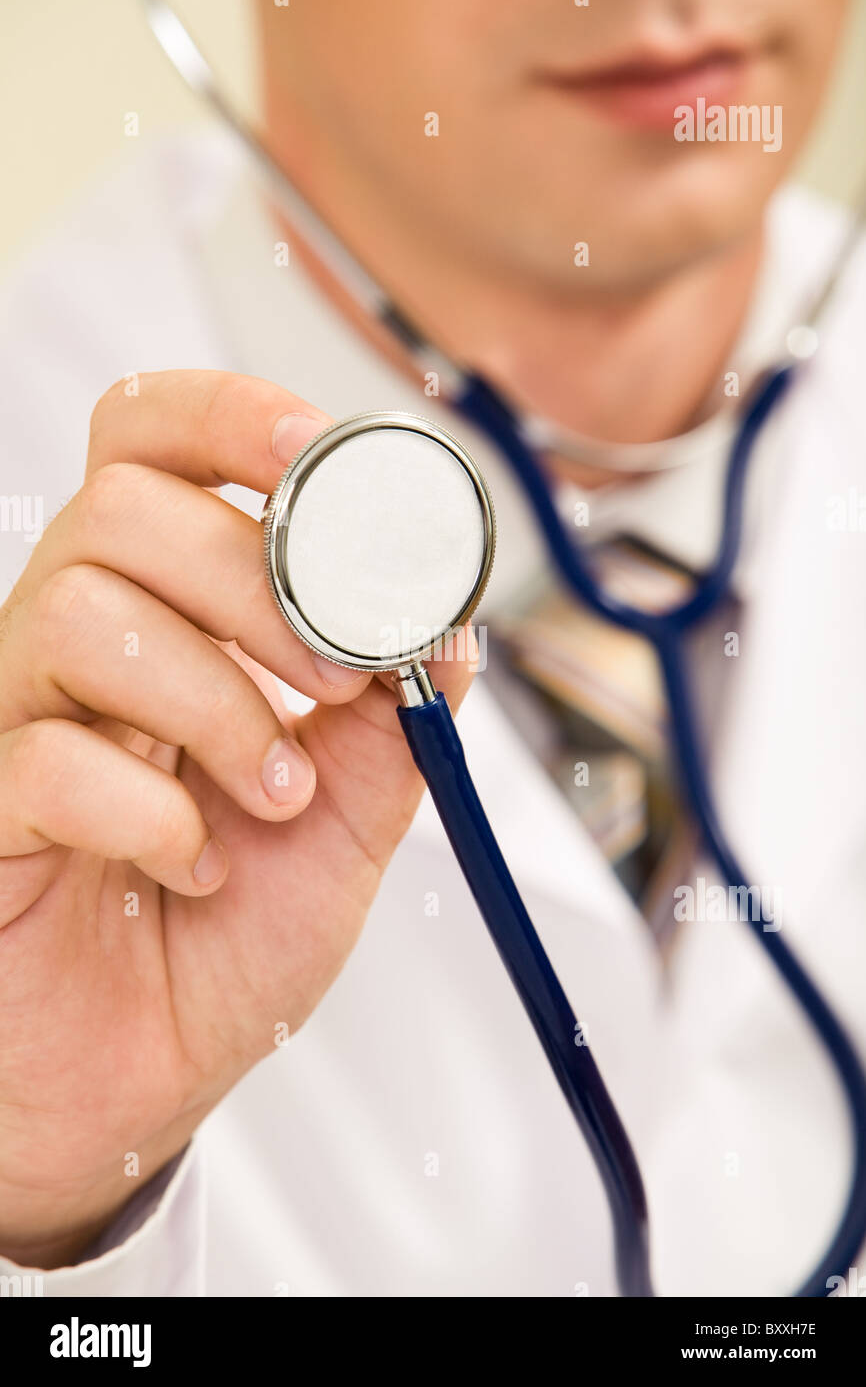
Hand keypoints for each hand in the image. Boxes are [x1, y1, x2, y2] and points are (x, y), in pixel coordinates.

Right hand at [0, 370, 473, 1266]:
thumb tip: (446, 613)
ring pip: (77, 613)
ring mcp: (16, 721)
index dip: (231, 417)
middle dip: (255, 582)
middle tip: (334, 677)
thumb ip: (396, 708)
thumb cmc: (229, 934)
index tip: (324, 456)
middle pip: (119, 508)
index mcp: (165, 612)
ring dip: (216, 702)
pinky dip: (153, 813)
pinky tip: (190, 861)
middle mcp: (76, 645)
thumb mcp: (353, 811)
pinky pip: (46, 758)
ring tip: (275, 793)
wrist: (148, 1071)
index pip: (153, 444)